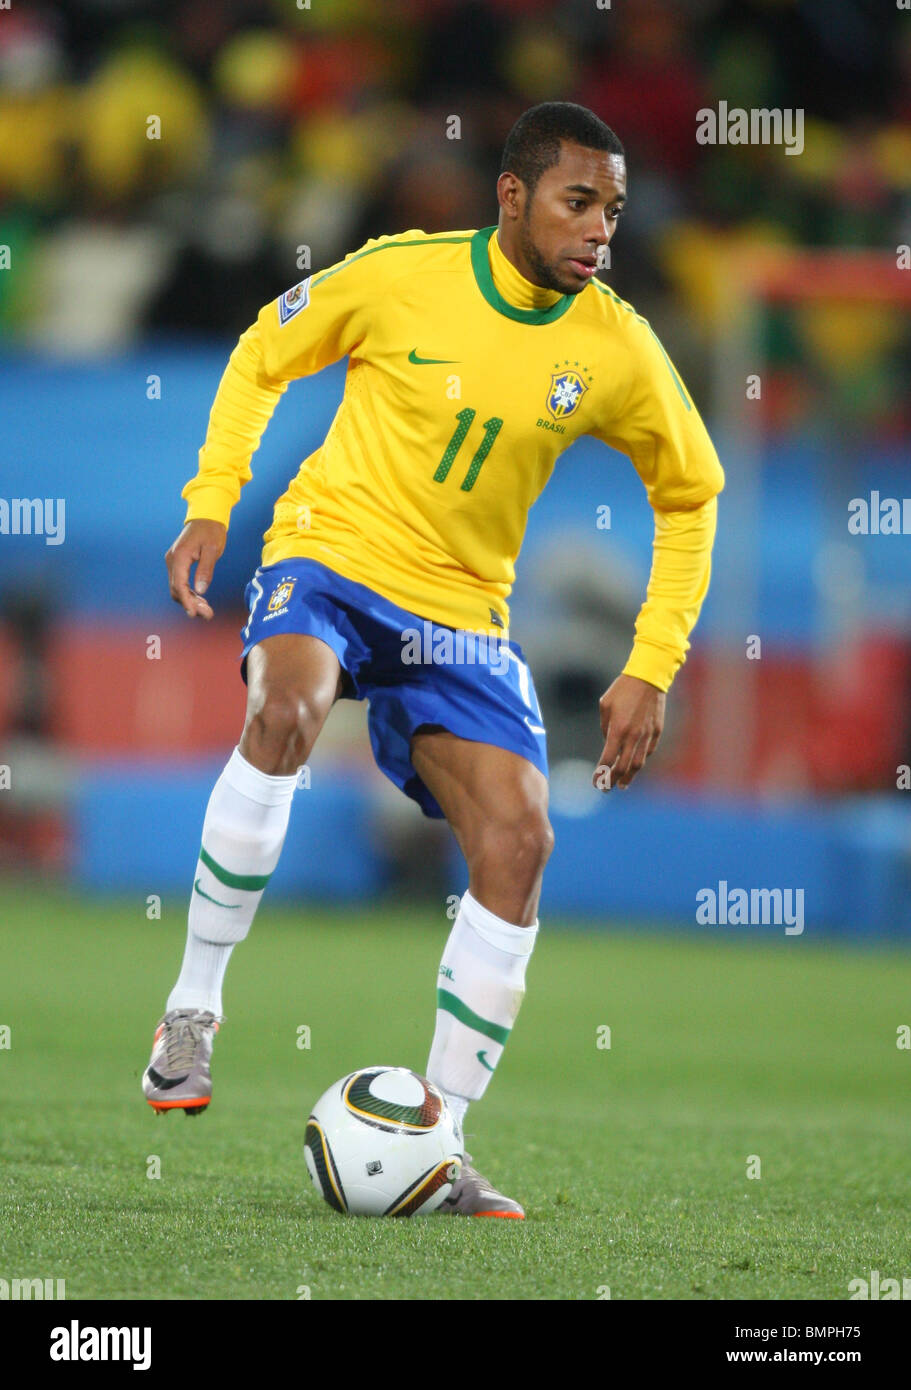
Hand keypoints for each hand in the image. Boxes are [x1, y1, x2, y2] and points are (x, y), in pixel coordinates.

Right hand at [165, 519, 226, 619]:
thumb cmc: (211, 531)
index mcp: (180, 556)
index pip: (179, 584)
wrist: (206, 517)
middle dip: (191, 604)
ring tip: (208, 611)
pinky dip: (189, 593)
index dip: (186, 601)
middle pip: (176, 589)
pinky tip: (201, 601)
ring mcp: (173, 562)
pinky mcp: (178, 564)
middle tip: (209, 615)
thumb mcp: (212, 549)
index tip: (194, 613)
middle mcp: (172, 560)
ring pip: (177, 588)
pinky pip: (180, 582)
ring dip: (190, 601)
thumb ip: (206, 569)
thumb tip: (200, 590)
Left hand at [593, 673, 665, 791]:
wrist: (649, 678)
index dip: (600, 774)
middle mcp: (633, 736)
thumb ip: (605, 728)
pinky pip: (648, 751)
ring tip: (622, 785)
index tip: (595, 782)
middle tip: (606, 788)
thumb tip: (609, 743)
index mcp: (617, 730)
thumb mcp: (605, 706)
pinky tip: (635, 765)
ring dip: (629, 777)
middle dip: (613, 781)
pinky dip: (640, 761)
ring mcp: (647, 735)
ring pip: (638, 764)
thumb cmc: (623, 689)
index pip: (607, 760)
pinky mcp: (657, 731)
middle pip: (623, 768)